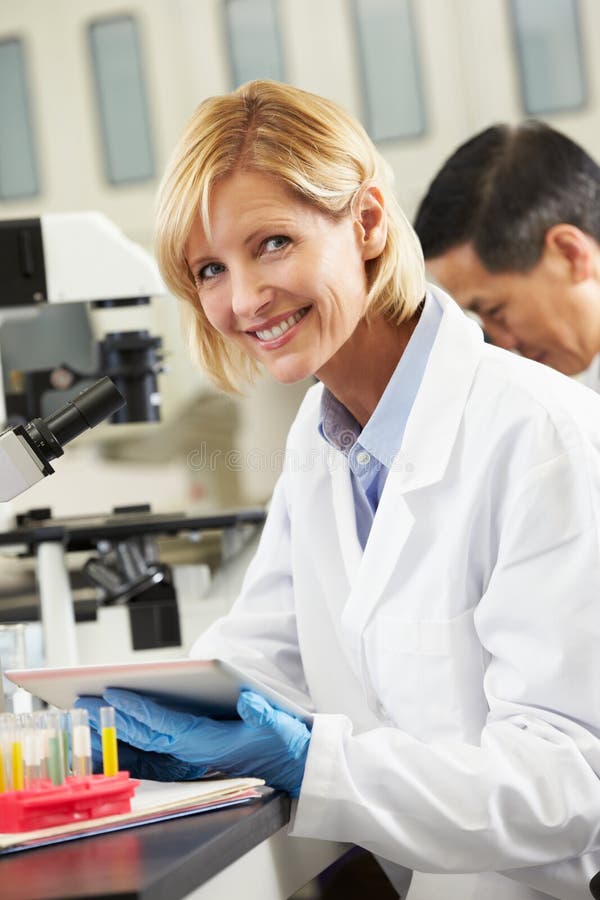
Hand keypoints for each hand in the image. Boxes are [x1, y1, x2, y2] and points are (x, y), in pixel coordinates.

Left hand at [77, 689, 310, 795]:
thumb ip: (266, 713)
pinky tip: (112, 728)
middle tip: (83, 705)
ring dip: (115, 729)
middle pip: (147, 734)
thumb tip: (251, 701)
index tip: (115, 696)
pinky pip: (152, 744)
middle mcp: (193, 750)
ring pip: (144, 740)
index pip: (167, 725)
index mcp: (210, 742)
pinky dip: (129, 735)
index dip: (140, 711)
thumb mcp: (280, 724)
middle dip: (115, 719)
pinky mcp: (190, 749)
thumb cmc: (282, 741)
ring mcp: (189, 751)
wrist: (290, 764)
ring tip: (86, 715)